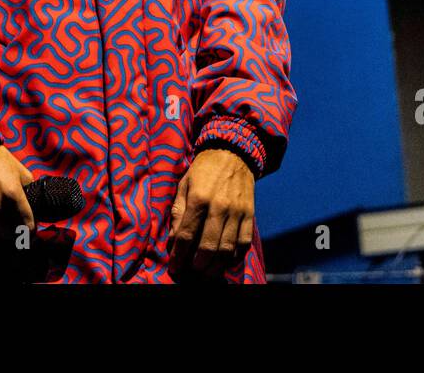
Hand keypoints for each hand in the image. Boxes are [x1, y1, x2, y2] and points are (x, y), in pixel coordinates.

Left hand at [167, 149, 255, 279]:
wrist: (233, 151)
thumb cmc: (204, 169)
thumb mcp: (184, 184)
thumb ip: (177, 211)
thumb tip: (173, 238)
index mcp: (199, 198)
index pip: (186, 235)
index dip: (178, 255)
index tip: (174, 266)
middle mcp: (219, 206)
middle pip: (208, 246)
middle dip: (198, 265)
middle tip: (191, 271)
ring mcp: (237, 212)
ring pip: (228, 249)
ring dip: (216, 266)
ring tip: (207, 272)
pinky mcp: (250, 214)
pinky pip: (244, 242)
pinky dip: (236, 257)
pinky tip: (226, 261)